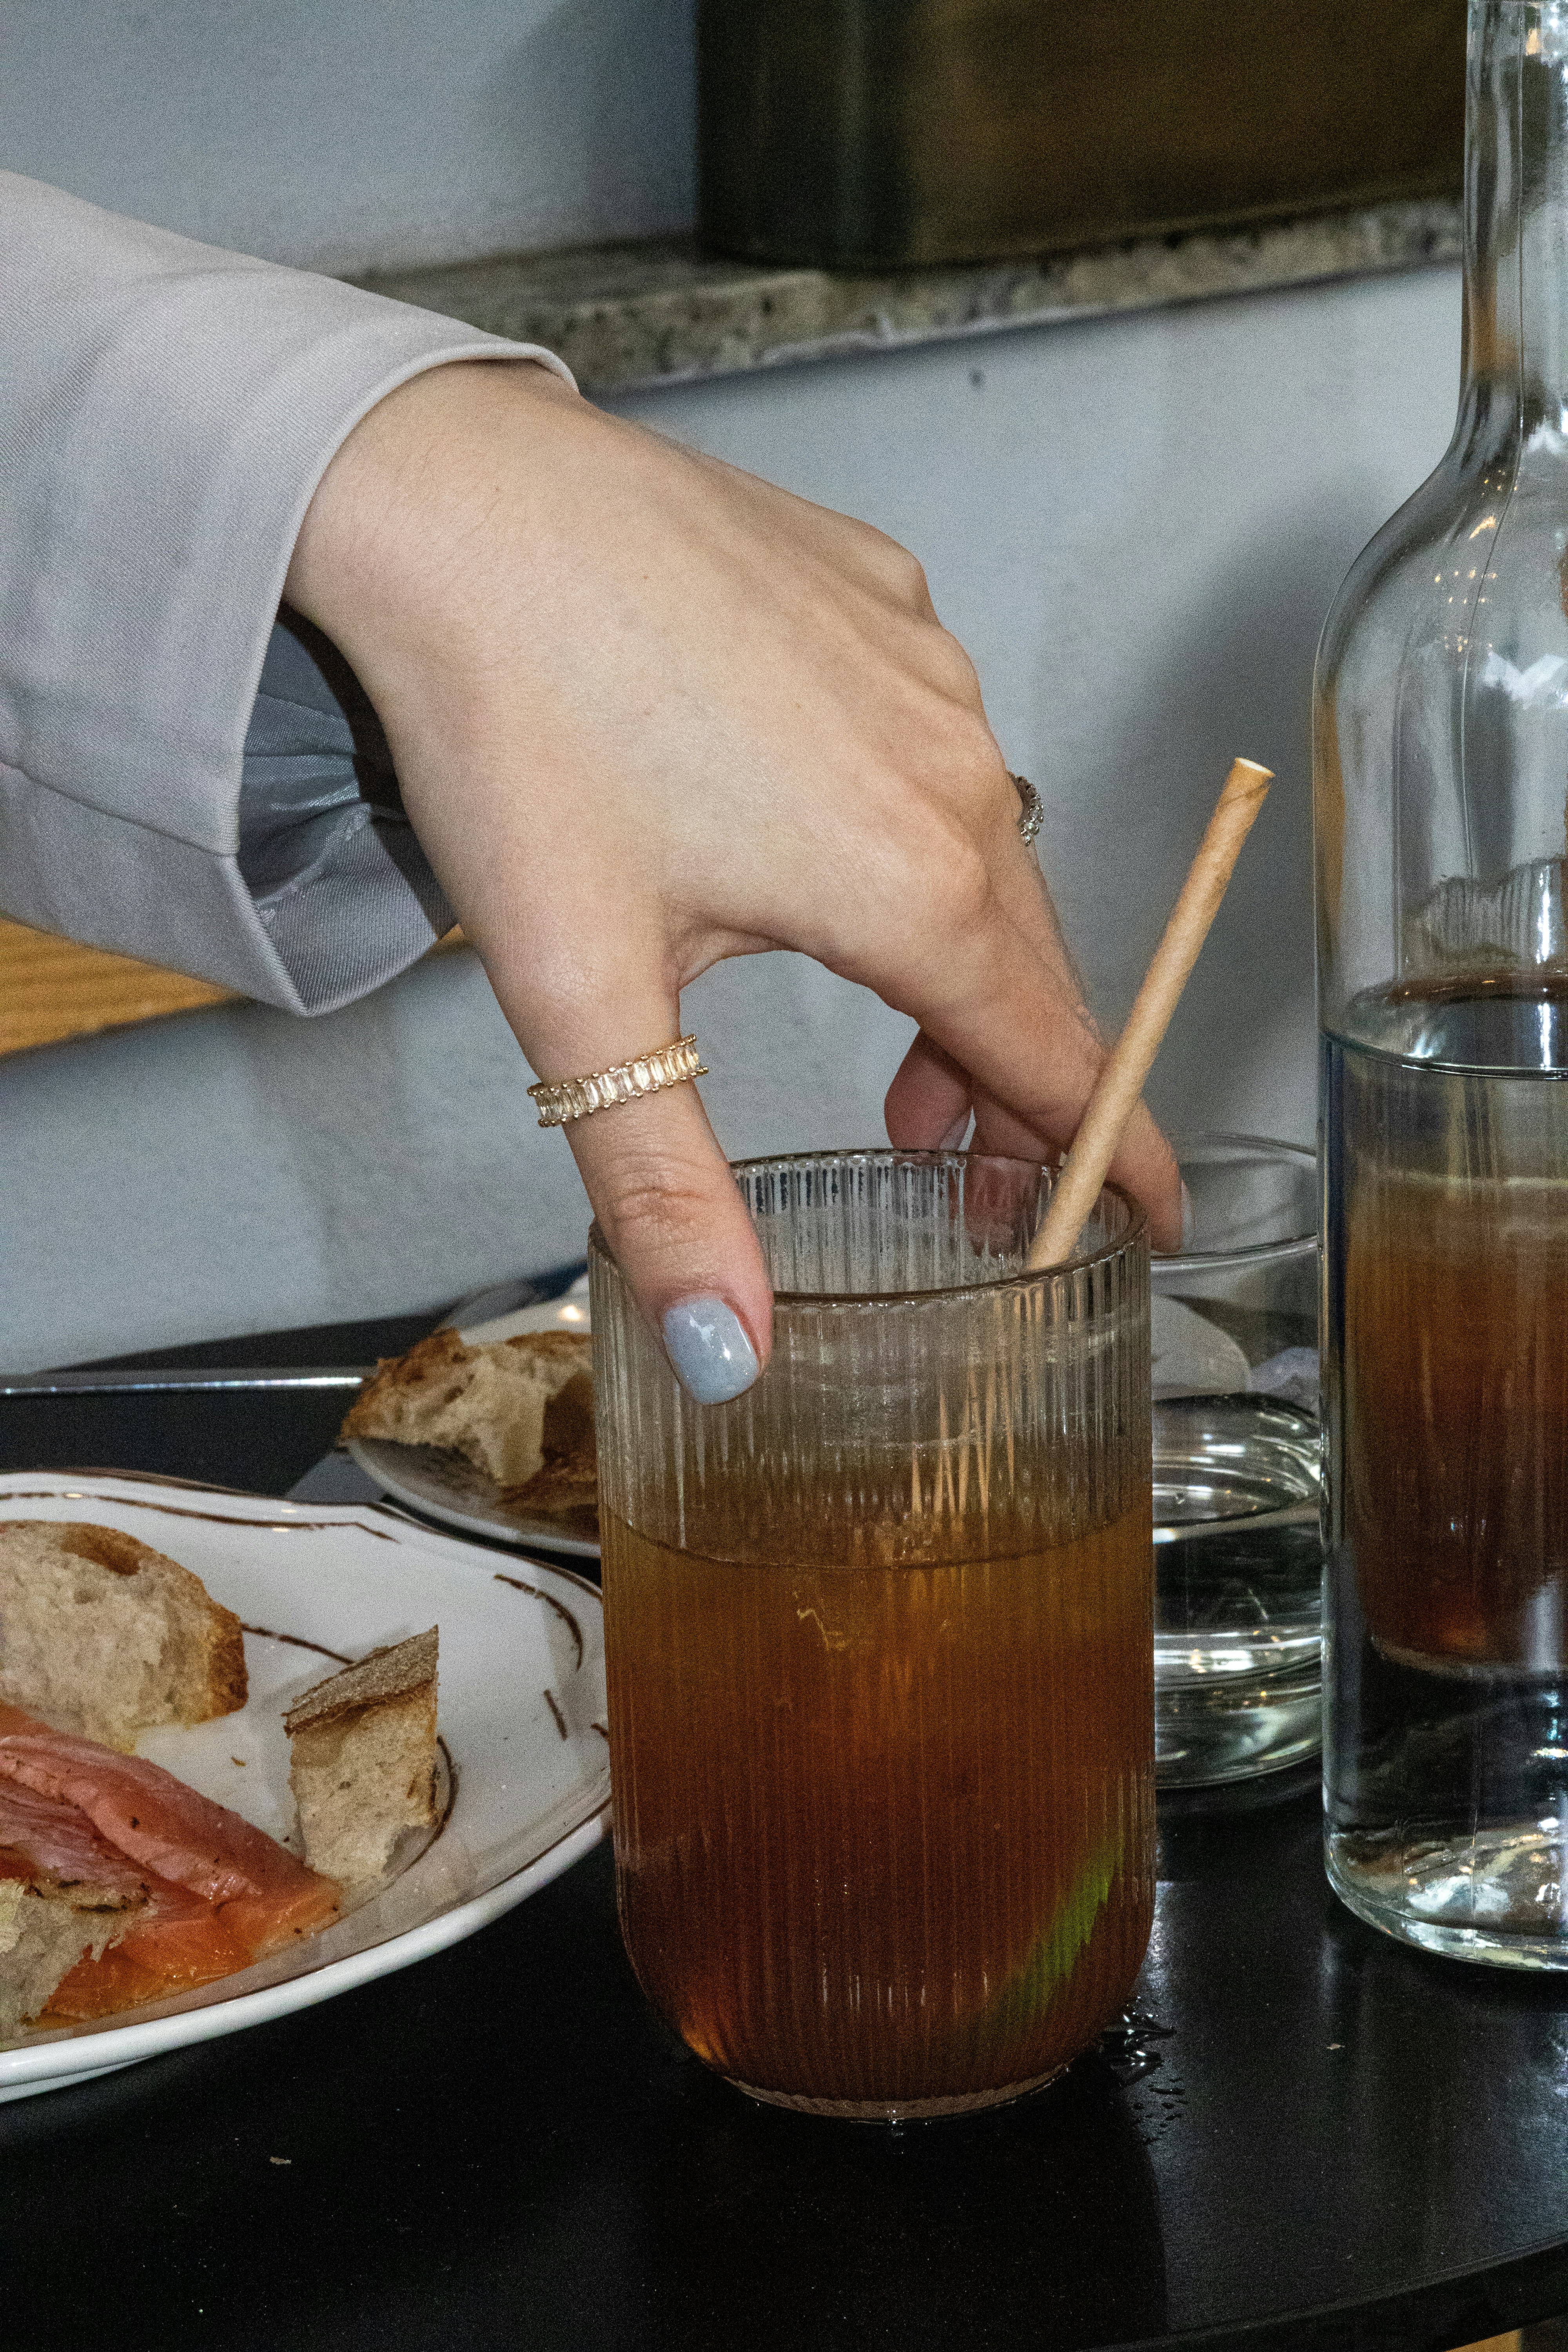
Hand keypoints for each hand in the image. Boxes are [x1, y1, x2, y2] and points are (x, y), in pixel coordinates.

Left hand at [284, 359, 1179, 1397]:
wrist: (452, 502)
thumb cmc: (512, 729)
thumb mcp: (582, 994)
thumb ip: (666, 1190)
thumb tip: (726, 1355)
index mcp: (908, 882)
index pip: (1059, 1057)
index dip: (1106, 1156)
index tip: (1153, 1219)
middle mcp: (954, 768)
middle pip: (1029, 967)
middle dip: (1012, 1089)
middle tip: (952, 1175)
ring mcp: (927, 665)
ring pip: (988, 856)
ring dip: (958, 966)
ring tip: (893, 1052)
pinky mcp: (881, 592)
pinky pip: (938, 742)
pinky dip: (916, 833)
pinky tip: (828, 851)